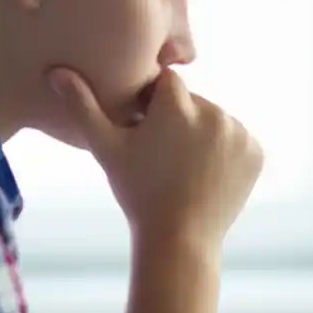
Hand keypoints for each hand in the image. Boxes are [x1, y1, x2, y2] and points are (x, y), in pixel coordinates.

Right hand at [46, 67, 264, 252]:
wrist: (181, 239)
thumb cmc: (139, 193)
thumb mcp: (107, 149)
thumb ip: (84, 107)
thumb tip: (56, 72)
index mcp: (178, 104)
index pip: (165, 82)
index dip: (153, 102)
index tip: (146, 129)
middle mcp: (214, 112)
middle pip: (193, 102)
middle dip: (179, 119)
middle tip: (164, 154)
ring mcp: (239, 133)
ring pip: (216, 121)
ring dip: (204, 133)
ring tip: (186, 166)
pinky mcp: (256, 153)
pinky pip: (238, 141)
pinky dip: (226, 152)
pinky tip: (208, 172)